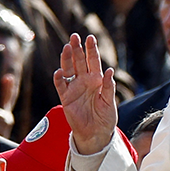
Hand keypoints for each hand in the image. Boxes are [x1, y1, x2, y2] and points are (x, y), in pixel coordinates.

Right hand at [54, 34, 116, 155]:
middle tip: (74, 37)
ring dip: (67, 59)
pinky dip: (59, 78)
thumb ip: (109, 87)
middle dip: (77, 49)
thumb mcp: (110, 102)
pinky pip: (61, 86)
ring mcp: (74, 88)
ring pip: (69, 70)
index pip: (93, 61)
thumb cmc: (105, 118)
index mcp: (97, 80)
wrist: (96, 134)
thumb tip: (109, 71)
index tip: (90, 38)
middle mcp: (84, 81)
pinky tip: (59, 71)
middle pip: (79, 61)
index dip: (91, 50)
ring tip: (67, 48)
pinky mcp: (66, 98)